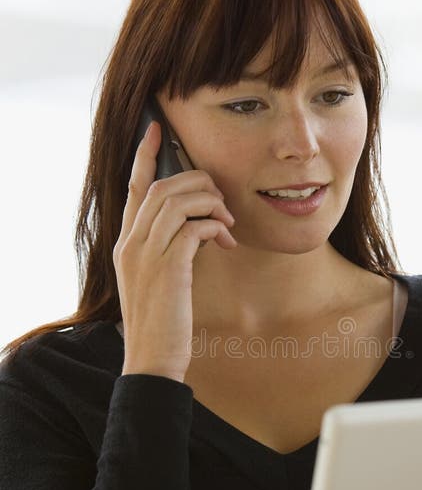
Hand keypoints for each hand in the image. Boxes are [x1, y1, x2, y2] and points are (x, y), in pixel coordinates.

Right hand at [112, 120, 236, 381]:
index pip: (133, 188)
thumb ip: (169, 250)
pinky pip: (193, 227)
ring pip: (176, 201)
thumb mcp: (160, 280)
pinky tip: (226, 239)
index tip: (158, 131)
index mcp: (126, 243)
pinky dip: (214, 226)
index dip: (145, 156)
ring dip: (210, 203)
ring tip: (227, 222)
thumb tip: (197, 229)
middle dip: (197, 183)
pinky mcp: (168, 268)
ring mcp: (146, 255)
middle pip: (161, 187)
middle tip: (221, 199)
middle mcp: (130, 243)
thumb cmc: (161, 323)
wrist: (152, 359)